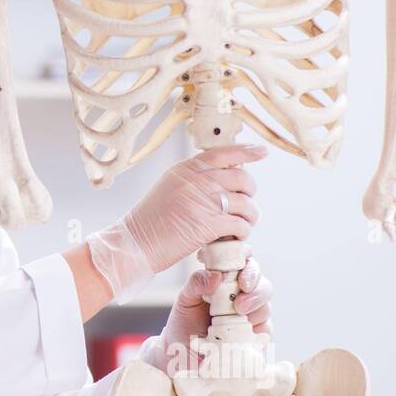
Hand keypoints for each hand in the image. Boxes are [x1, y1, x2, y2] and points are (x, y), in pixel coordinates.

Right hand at [85, 143, 265, 302]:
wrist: (134, 243)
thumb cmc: (150, 221)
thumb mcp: (169, 188)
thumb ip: (193, 180)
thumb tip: (221, 181)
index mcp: (186, 169)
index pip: (223, 153)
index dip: (246, 152)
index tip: (261, 152)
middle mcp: (197, 181)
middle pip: (242, 178)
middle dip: (250, 193)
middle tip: (246, 205)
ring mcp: (203, 202)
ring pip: (245, 203)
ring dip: (250, 216)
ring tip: (245, 224)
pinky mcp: (208, 225)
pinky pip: (240, 224)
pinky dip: (243, 231)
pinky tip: (237, 236)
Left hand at [142, 257, 272, 376]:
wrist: (183, 351)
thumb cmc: (186, 320)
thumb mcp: (185, 299)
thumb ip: (197, 283)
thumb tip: (215, 276)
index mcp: (229, 278)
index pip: (247, 262)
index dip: (249, 267)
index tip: (242, 281)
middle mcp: (244, 294)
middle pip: (263, 284)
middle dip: (256, 292)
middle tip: (239, 306)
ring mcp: (253, 314)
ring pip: (267, 307)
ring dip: (256, 312)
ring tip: (237, 321)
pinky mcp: (256, 335)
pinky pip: (267, 331)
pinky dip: (258, 333)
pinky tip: (244, 336)